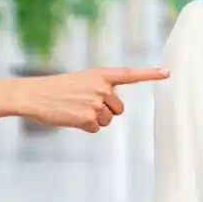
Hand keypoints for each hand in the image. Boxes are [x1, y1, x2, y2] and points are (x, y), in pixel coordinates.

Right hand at [19, 67, 168, 132]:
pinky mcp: (88, 117)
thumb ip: (101, 89)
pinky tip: (71, 117)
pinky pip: (96, 128)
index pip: (130, 74)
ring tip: (75, 109)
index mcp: (101, 74)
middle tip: (83, 104)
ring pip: (108, 120)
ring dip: (94, 119)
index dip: (150, 74)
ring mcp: (96, 102)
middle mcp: (102, 87)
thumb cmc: (57, 89)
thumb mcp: (82, 81)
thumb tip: (112, 109)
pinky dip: (85, 127)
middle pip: (118, 109)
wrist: (34, 95)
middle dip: (105, 110)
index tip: (167, 72)